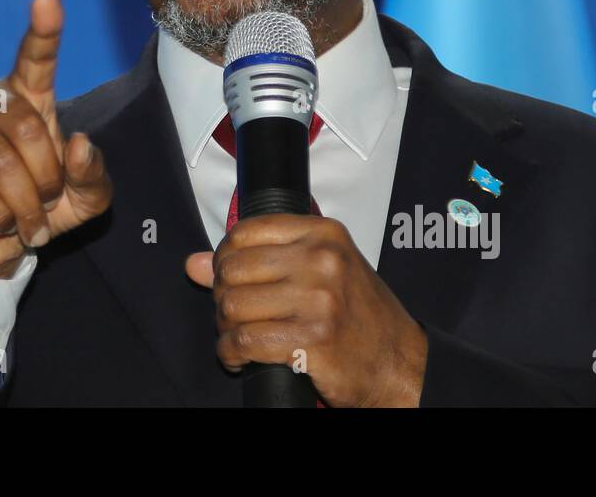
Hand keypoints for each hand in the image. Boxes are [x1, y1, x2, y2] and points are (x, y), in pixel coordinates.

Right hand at [0, 0, 112, 277]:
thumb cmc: (43, 210)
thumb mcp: (85, 200)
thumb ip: (93, 174)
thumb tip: (79, 143)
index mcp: (30, 99)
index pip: (36, 59)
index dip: (43, 31)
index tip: (48, 0)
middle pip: (27, 127)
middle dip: (47, 177)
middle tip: (47, 206)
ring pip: (0, 161)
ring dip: (23, 204)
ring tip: (28, 222)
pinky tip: (0, 222)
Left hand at [185, 215, 427, 406]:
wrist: (401, 364)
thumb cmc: (362, 317)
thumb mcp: (320, 273)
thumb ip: (259, 260)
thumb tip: (194, 263)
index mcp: (324, 234)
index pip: (244, 232)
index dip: (225, 257)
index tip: (230, 277)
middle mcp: (322, 261)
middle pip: (232, 270)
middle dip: (222, 296)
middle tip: (233, 314)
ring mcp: (318, 301)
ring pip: (232, 307)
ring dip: (225, 328)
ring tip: (237, 337)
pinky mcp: (311, 340)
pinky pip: (244, 342)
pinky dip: (231, 354)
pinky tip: (240, 358)